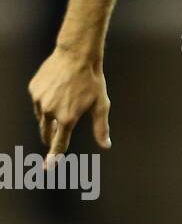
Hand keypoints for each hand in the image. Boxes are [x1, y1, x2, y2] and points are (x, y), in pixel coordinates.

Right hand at [28, 44, 110, 169]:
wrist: (76, 55)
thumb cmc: (92, 81)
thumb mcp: (101, 106)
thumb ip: (101, 128)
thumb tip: (106, 145)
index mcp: (67, 118)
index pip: (59, 144)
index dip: (54, 157)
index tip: (48, 168)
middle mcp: (50, 111)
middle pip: (47, 133)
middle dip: (52, 136)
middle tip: (58, 132)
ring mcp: (40, 99)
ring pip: (41, 117)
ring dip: (49, 118)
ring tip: (62, 105)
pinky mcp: (34, 89)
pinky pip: (38, 102)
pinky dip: (45, 102)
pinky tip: (56, 93)